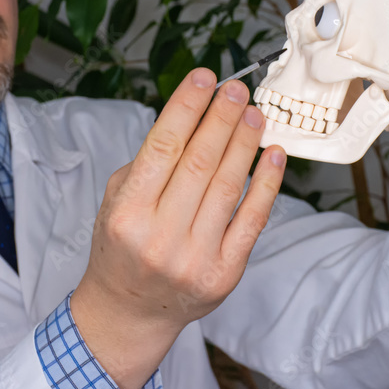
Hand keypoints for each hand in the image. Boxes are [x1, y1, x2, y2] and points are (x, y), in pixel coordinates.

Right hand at [70, 69, 286, 388]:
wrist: (129, 310)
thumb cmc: (123, 246)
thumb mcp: (116, 201)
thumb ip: (149, 163)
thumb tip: (194, 115)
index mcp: (127, 213)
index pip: (162, 147)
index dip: (186, 107)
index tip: (205, 78)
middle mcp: (159, 236)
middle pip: (200, 162)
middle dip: (222, 117)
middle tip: (238, 89)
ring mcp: (194, 257)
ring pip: (228, 186)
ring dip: (245, 143)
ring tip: (255, 114)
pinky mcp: (224, 272)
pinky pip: (252, 219)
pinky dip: (266, 184)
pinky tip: (271, 155)